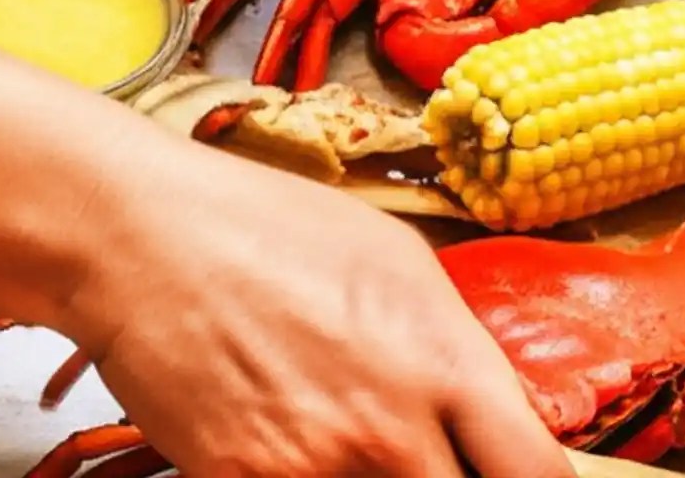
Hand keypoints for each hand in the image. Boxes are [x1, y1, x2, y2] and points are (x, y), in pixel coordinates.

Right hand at [60, 140, 573, 476]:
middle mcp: (391, 431)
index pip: (537, 474)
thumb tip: (498, 409)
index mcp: (446, 365)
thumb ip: (459, 350)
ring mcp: (315, 470)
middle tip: (437, 456)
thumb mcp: (404, 266)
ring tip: (357, 439)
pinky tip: (301, 446)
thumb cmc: (277, 231)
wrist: (146, 238)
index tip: (521, 475)